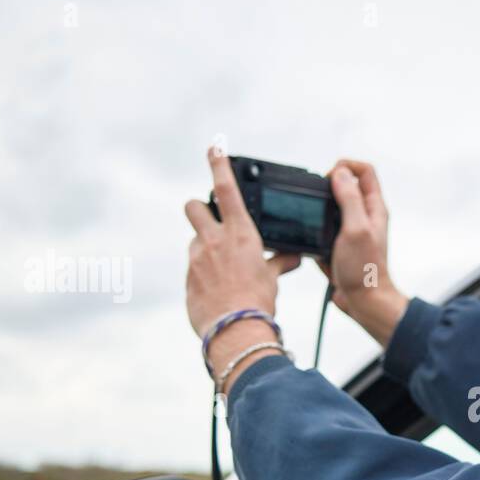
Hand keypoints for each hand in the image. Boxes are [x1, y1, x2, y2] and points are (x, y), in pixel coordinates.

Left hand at [184, 147, 300, 337]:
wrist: (236, 332)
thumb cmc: (259, 303)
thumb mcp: (271, 278)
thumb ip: (278, 262)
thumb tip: (291, 257)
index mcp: (240, 234)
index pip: (227, 189)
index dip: (219, 165)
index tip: (214, 148)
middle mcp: (214, 240)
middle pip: (194, 206)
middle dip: (200, 209)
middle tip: (210, 222)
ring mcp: (196, 258)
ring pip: (194, 241)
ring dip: (205, 249)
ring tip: (222, 273)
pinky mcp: (187, 278)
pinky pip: (193, 268)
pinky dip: (204, 275)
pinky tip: (217, 292)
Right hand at [318, 159, 408, 347]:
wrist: (364, 303)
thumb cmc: (365, 270)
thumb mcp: (355, 229)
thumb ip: (349, 199)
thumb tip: (340, 173)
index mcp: (374, 208)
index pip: (364, 171)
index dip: (345, 167)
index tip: (329, 178)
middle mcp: (365, 217)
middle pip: (345, 187)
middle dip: (326, 191)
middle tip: (317, 203)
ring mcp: (353, 232)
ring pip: (331, 212)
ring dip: (319, 217)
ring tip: (317, 232)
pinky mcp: (341, 247)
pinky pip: (323, 234)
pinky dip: (316, 239)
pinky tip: (318, 251)